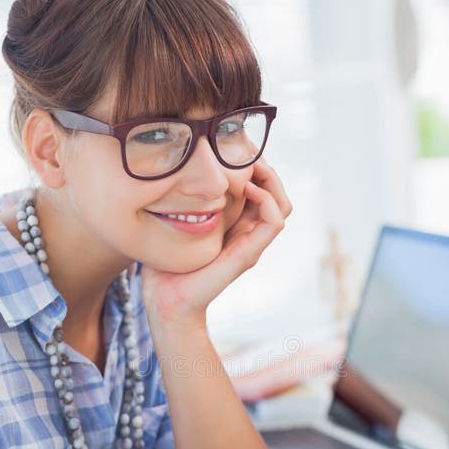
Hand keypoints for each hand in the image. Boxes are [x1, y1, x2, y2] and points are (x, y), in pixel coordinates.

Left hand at [141, 159, 291, 331]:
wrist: (165, 299)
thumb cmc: (165, 262)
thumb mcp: (176, 220)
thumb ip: (185, 198)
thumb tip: (176, 164)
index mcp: (235, 224)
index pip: (262, 188)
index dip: (254, 165)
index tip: (234, 148)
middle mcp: (248, 233)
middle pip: (277, 193)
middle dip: (266, 168)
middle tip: (245, 152)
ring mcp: (251, 244)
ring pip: (283, 204)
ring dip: (271, 180)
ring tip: (249, 166)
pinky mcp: (249, 254)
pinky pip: (275, 221)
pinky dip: (267, 200)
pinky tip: (246, 188)